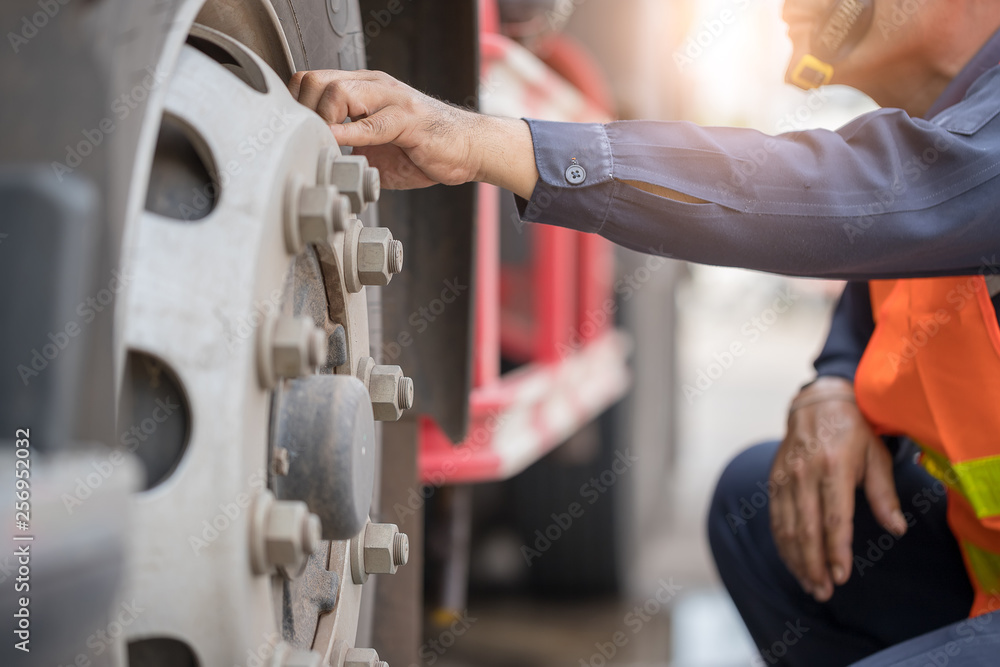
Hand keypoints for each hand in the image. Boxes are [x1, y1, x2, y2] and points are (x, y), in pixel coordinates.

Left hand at [288, 70, 538, 197]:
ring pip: (339, 93)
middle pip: (317, 81)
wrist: (468, 149)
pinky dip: (348, 136)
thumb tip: (316, 166)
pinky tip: (338, 148)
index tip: (298, 136)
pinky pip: (370, 124)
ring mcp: (391, 99)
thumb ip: (346, 148)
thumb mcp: (374, 148)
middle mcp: (374, 85)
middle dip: (304, 114)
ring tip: (322, 148)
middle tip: (308, 143)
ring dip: (323, 123)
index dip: (297, 107)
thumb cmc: (423, 149)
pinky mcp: (408, 119)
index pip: (311, 81)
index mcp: (362, 88)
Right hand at [769, 376, 907, 601]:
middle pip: (806, 528)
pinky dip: (783, 543)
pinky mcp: (774, 479)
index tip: (841, 577)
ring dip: (796, 559)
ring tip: (811, 584)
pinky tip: (793, 561)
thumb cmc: (854, 430)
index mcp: (834, 466)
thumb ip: (884, 494)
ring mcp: (785, 476)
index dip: (836, 550)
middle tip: (824, 591)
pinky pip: (776, 517)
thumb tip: (896, 529)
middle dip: (814, 564)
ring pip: (787, 527)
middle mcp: (805, 473)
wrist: (817, 401)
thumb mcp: (876, 456)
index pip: (833, 518)